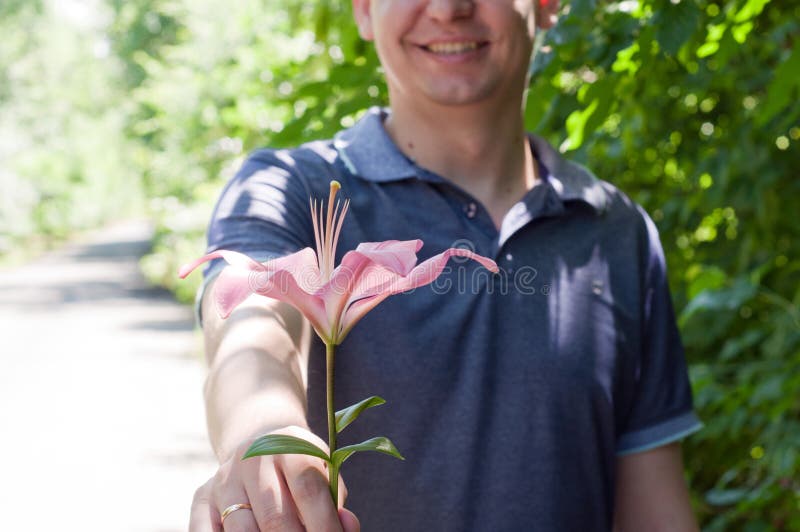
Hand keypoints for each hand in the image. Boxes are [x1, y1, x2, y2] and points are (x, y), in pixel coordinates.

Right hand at [189, 426, 359, 531]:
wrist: (258, 443)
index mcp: (290, 446)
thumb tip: (348, 527)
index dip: (325, 526)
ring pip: (242, 531)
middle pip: (275, 517)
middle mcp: (252, 459)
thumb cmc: (300, 468)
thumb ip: (335, 501)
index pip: (309, 492)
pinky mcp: (202, 498)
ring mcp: (224, 479)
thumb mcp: (323, 472)